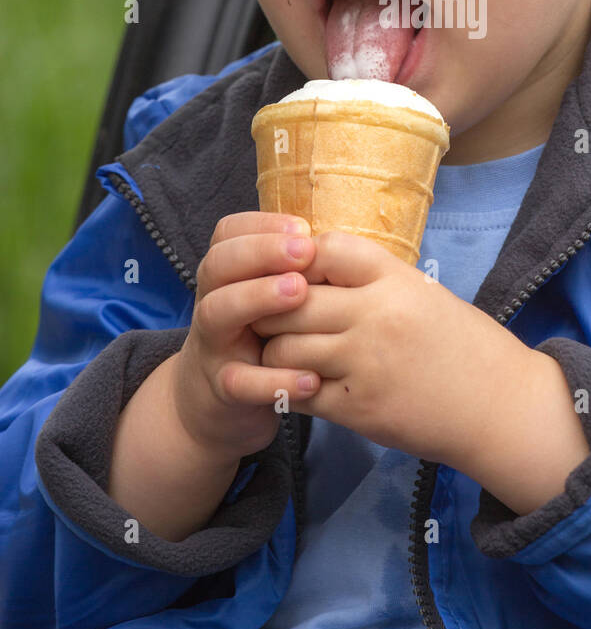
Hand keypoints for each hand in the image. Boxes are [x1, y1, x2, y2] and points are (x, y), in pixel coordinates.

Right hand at [171, 211, 321, 463]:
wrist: (217, 403)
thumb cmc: (260, 337)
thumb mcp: (268, 297)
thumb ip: (292, 269)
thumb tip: (339, 239)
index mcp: (226, 275)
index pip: (227, 234)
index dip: (261, 225)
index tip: (303, 226)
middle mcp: (212, 302)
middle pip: (218, 266)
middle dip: (261, 252)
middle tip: (305, 251)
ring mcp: (213, 346)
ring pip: (217, 314)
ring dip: (257, 297)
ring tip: (300, 293)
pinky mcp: (222, 389)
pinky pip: (239, 383)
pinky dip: (274, 381)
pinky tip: (311, 377)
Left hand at [249, 229, 537, 470]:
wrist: (501, 406)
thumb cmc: (463, 346)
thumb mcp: (423, 294)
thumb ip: (371, 280)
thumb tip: (310, 267)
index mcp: (395, 279)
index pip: (323, 249)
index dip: (298, 260)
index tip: (294, 274)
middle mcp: (376, 316)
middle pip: (290, 299)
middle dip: (269, 308)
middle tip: (268, 317)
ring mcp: (364, 363)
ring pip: (283, 348)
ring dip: (274, 352)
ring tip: (284, 355)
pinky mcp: (358, 409)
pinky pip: (296, 394)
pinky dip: (288, 390)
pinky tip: (298, 387)